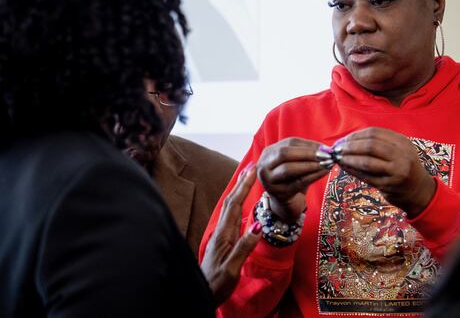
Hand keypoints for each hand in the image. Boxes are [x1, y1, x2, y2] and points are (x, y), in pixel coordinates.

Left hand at [200, 164, 261, 304]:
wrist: (201, 295)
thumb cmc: (216, 284)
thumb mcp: (232, 268)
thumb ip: (244, 247)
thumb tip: (258, 225)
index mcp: (224, 235)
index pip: (235, 204)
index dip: (244, 186)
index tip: (253, 170)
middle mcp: (221, 231)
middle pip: (232, 201)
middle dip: (242, 182)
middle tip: (252, 166)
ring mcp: (221, 236)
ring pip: (231, 207)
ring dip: (240, 191)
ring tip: (247, 177)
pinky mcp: (223, 242)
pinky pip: (233, 217)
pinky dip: (239, 204)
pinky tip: (242, 203)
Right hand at [256, 138, 328, 222]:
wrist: (285, 202)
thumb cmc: (293, 179)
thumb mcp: (295, 163)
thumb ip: (306, 153)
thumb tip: (326, 149)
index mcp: (268, 153)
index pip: (290, 142)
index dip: (309, 144)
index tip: (326, 147)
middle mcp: (264, 165)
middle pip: (285, 153)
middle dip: (308, 153)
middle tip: (326, 155)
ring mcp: (268, 180)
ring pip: (289, 168)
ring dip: (310, 165)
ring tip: (326, 164)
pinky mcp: (277, 193)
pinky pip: (297, 182)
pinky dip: (313, 176)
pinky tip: (324, 172)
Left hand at [336, 127, 435, 216]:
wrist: (419, 190)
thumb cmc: (402, 167)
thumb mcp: (397, 150)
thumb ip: (377, 144)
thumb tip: (346, 141)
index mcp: (402, 141)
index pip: (374, 133)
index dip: (355, 135)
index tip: (342, 140)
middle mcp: (401, 154)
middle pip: (370, 145)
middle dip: (350, 146)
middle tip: (336, 150)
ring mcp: (397, 171)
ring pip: (367, 162)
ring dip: (349, 159)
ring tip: (338, 158)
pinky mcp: (390, 185)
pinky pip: (367, 177)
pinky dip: (353, 171)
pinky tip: (345, 168)